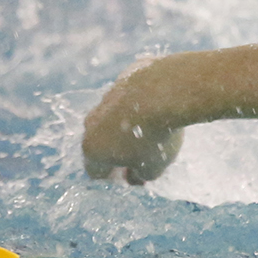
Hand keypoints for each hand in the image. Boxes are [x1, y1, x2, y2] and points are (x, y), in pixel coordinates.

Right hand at [82, 62, 186, 183]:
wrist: (165, 91)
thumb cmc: (156, 137)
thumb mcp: (153, 167)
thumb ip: (141, 176)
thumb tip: (135, 177)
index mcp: (93, 149)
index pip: (96, 171)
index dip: (113, 177)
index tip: (129, 176)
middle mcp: (92, 124)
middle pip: (102, 142)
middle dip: (118, 150)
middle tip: (143, 153)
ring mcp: (106, 99)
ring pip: (113, 117)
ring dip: (127, 123)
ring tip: (154, 127)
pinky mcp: (123, 80)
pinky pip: (130, 96)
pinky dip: (140, 102)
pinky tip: (160, 103)